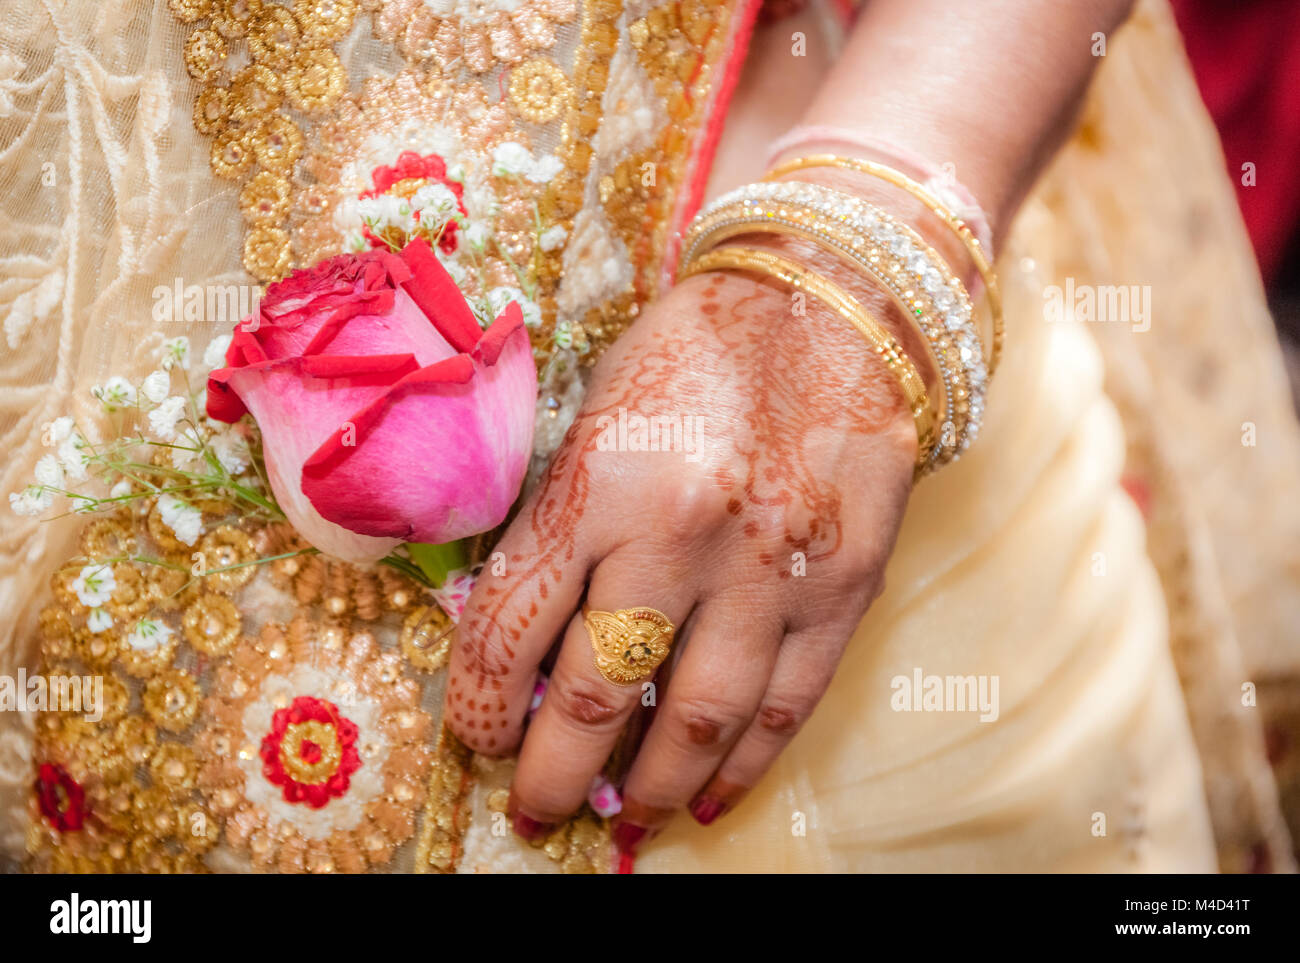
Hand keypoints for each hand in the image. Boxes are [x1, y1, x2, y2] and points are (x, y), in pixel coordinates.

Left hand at [443, 256, 916, 859]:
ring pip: (695, 723)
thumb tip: (521, 633)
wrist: (834, 303)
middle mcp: (682, 535)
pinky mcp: (842, 588)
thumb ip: (558, 521)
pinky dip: (744, 767)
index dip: (479, 702)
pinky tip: (710, 799)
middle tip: (534, 809)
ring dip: (649, 789)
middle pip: (596, 696)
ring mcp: (770, 570)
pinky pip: (786, 706)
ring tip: (620, 818)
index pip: (510, 628)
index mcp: (601, 481)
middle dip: (550, 772)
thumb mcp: (596, 414)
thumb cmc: (696, 349)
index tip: (475, 735)